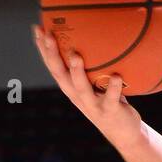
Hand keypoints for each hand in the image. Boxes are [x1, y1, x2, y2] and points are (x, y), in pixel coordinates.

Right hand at [32, 24, 143, 148]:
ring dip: (77, 72)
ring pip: (81, 88)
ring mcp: (93, 105)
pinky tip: (116, 76)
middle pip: (60, 74)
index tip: (38, 29)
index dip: (43, 49)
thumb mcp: (97, 81)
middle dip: (53, 55)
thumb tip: (96, 33)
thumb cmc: (109, 100)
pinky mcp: (110, 111)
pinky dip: (113, 87)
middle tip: (49, 35)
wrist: (123, 133)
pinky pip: (111, 98)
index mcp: (71, 87)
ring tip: (75, 55)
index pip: (53, 66)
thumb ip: (93, 63)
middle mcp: (77, 96)